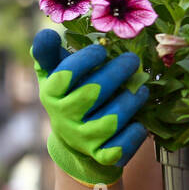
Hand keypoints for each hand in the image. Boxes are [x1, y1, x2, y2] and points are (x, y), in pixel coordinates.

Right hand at [30, 28, 149, 187]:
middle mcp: (64, 118)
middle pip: (94, 92)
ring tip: (142, 88)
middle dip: (118, 73)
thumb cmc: (70, 97)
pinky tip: (139, 120)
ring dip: (132, 100)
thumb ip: (49, 53)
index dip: (86, 59)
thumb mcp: (55, 75)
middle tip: (132, 61)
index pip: (66, 74)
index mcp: (51, 94)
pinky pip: (123, 145)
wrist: (76, 144)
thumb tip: (46, 34)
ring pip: (113, 118)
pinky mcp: (103, 156)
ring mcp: (84, 139)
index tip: (102, 50)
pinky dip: (135, 132)